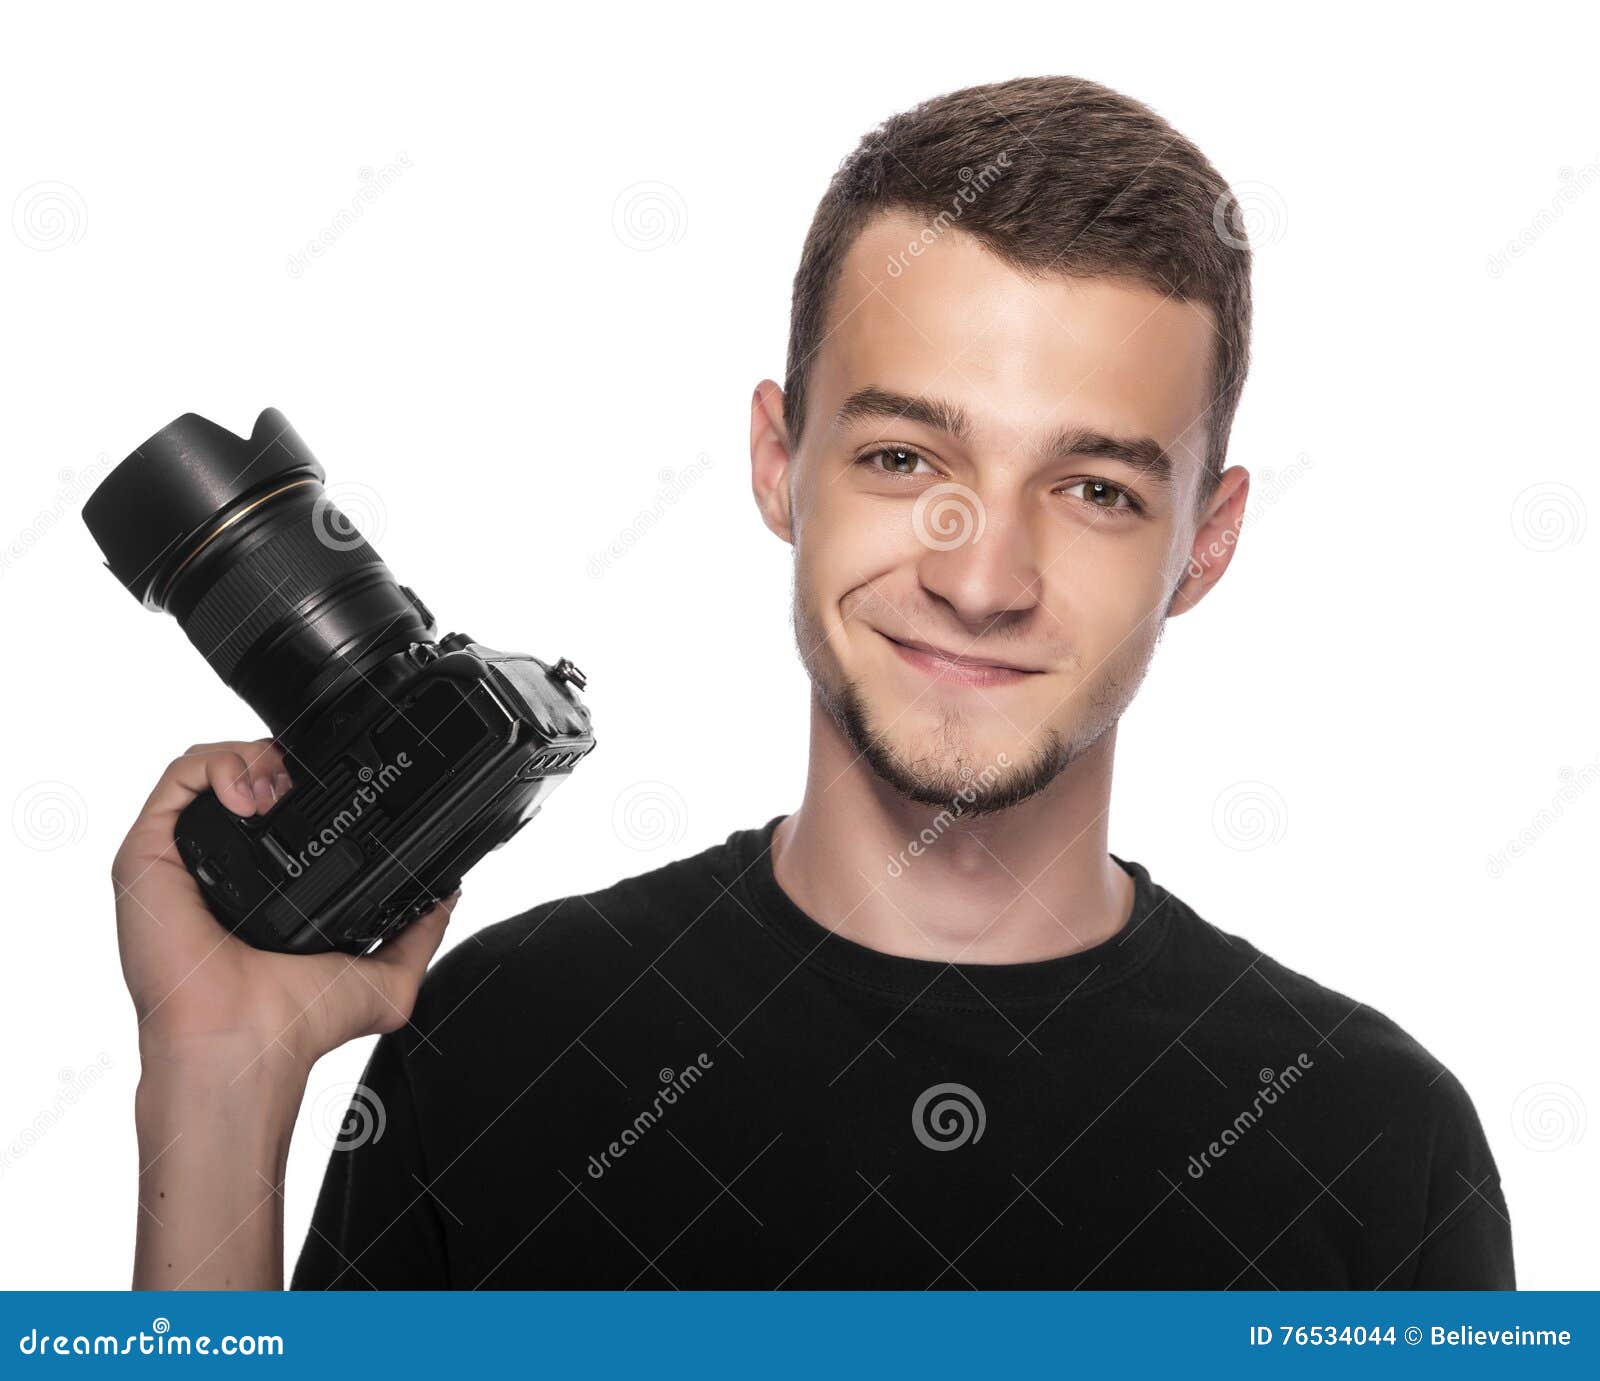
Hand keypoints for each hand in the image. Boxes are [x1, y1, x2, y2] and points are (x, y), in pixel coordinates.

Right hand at [112, 738, 457, 1077]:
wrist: (247, 1044)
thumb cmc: (298, 1025)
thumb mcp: (383, 978)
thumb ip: (419, 934)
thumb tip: (447, 895)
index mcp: (260, 891)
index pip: (276, 809)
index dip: (306, 783)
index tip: (337, 786)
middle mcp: (217, 870)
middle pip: (242, 776)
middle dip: (280, 760)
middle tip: (306, 783)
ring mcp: (180, 860)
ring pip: (208, 769)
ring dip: (252, 756)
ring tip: (280, 788)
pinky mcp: (147, 857)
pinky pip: (174, 781)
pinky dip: (218, 765)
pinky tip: (252, 794)